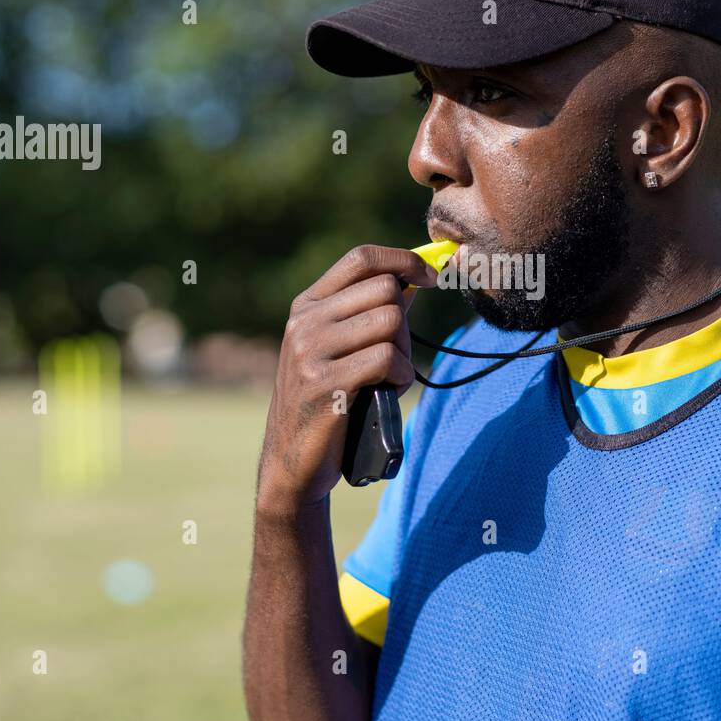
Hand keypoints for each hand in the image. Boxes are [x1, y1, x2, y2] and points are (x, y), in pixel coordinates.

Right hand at [256, 245, 436, 515]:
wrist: (291, 462)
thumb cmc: (326, 403)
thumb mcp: (337, 351)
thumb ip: (369, 314)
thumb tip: (412, 280)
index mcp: (307, 306)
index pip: (361, 258)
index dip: (403, 260)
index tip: (430, 277)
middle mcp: (304, 321)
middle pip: (386, 290)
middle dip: (406, 323)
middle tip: (396, 358)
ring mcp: (310, 351)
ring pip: (391, 322)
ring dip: (404, 354)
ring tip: (388, 379)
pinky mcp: (324, 383)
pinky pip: (387, 359)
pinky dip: (401, 377)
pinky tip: (386, 393)